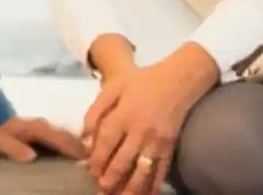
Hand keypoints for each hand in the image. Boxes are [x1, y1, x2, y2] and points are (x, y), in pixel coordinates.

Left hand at [0, 117, 86, 163]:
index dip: (76, 150)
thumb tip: (31, 156)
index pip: (62, 139)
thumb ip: (13, 148)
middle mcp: (43, 126)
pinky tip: (71, 157)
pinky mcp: (38, 133)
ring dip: (76, 148)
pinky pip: (58, 140)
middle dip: (82, 149)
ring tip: (88, 161)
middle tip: (96, 163)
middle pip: (68, 137)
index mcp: (37, 129)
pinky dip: (67, 147)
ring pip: (65, 137)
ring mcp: (41, 128)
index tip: (92, 161)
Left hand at [83, 44, 217, 193]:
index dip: (97, 160)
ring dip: (130, 187)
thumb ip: (95, 111)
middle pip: (123, 161)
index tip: (91, 172)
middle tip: (102, 191)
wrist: (177, 80)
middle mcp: (140, 130)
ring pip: (142, 170)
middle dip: (111, 179)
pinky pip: (161, 170)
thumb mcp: (113, 87)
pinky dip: (153, 185)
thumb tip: (84, 138)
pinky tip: (146, 194)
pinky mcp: (170, 146)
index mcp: (123, 115)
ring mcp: (157, 141)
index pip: (106, 143)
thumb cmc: (141, 82)